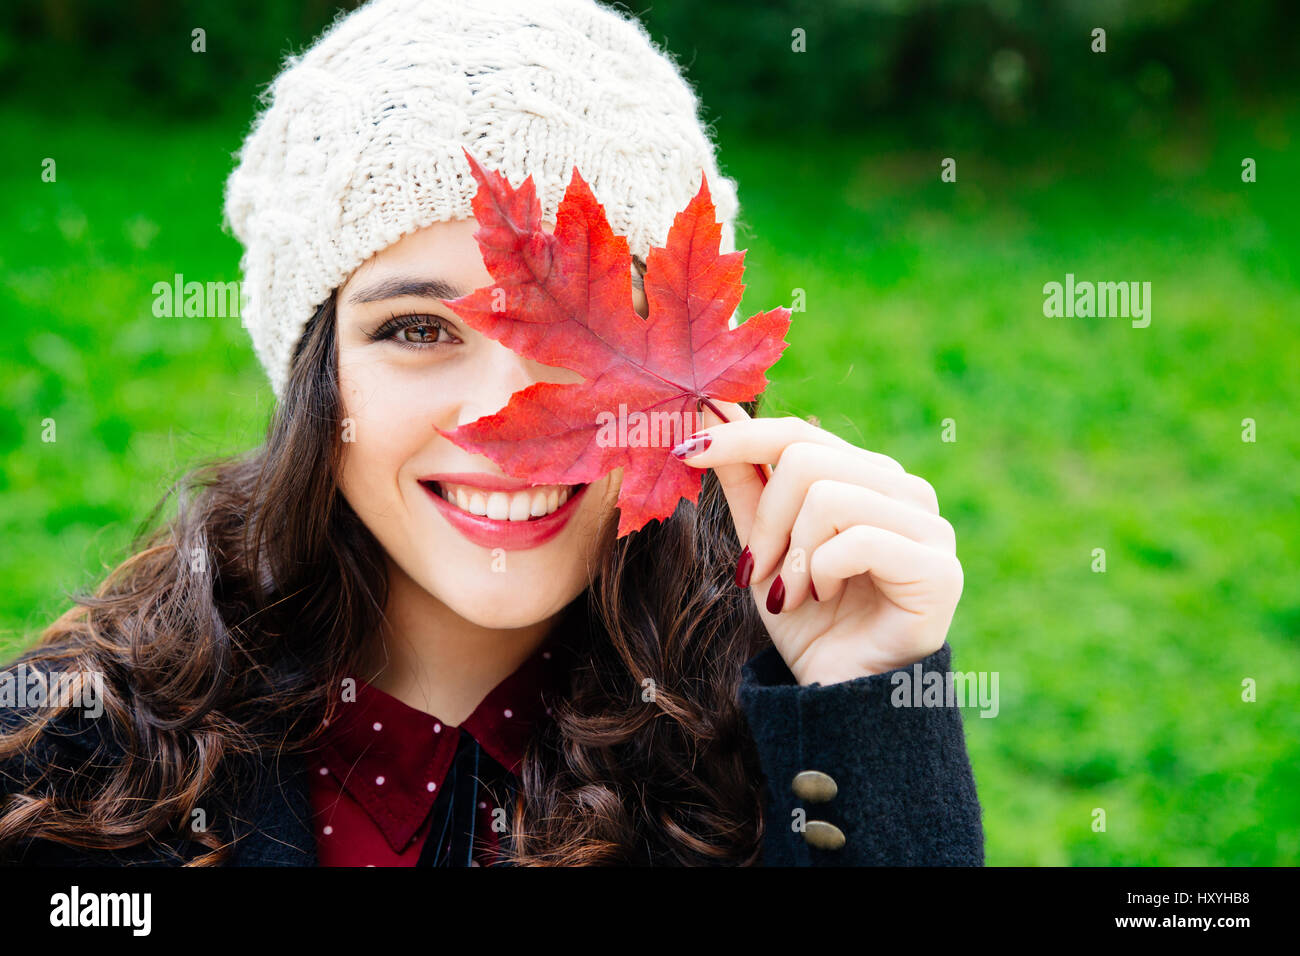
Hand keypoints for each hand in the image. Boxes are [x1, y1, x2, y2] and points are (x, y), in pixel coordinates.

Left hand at [675, 403, 962, 685]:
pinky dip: (821, 573)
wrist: (839, 698)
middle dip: (764, 521)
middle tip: (759, 571)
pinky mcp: (940, 569)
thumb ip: (747, 482)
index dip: (740, 436)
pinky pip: (858, 540)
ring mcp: (930, 527)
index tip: (686, 449)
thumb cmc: (806, 622)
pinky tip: (824, 598)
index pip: (801, 432)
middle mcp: (905, 492)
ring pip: (829, 496)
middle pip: (807, 459)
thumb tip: (714, 410)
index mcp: (867, 478)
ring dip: (791, 555)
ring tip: (792, 594)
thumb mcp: (762, 546)